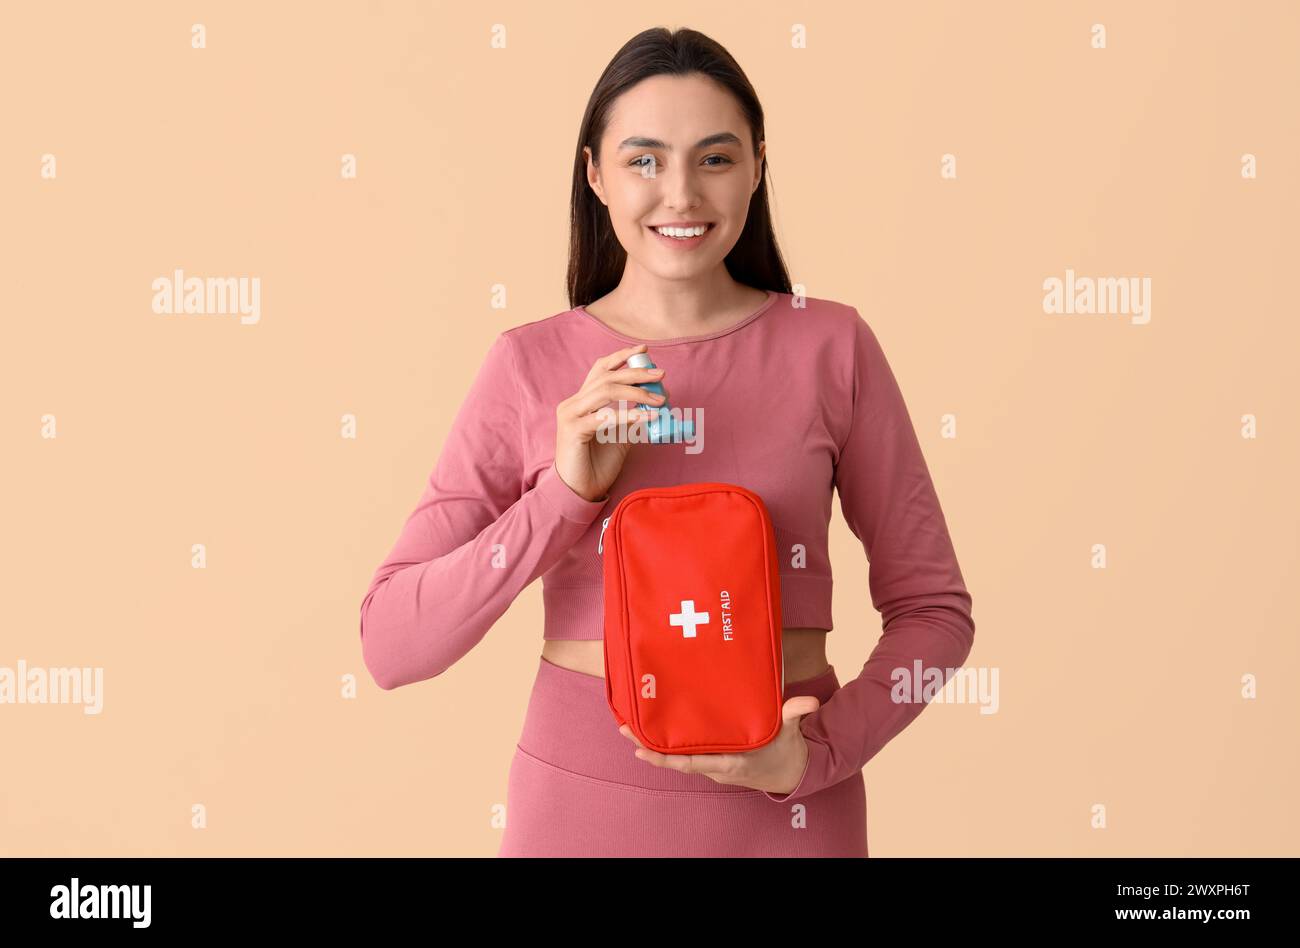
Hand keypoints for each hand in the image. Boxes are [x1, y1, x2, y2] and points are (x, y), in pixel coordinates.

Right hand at [554, 343, 666, 501]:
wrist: (578, 491)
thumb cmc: (596, 464)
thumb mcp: (619, 436)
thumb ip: (631, 418)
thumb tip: (656, 403)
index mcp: (582, 400)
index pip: (601, 370)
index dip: (621, 357)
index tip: (644, 351)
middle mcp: (573, 403)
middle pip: (606, 377)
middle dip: (636, 373)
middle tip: (661, 375)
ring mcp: (570, 415)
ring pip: (606, 392)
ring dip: (637, 393)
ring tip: (660, 400)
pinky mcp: (573, 430)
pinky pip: (605, 417)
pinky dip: (628, 414)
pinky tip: (646, 416)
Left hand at [618, 694, 821, 795]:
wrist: (792, 773)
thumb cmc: (788, 751)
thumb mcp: (791, 732)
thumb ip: (795, 713)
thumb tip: (809, 701)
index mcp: (731, 761)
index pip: (693, 762)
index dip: (666, 758)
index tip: (643, 750)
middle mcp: (717, 767)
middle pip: (676, 761)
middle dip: (649, 748)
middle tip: (624, 729)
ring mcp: (713, 767)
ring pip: (678, 759)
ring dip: (654, 747)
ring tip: (630, 727)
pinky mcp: (713, 762)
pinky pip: (686, 756)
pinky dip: (668, 747)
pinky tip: (655, 732)